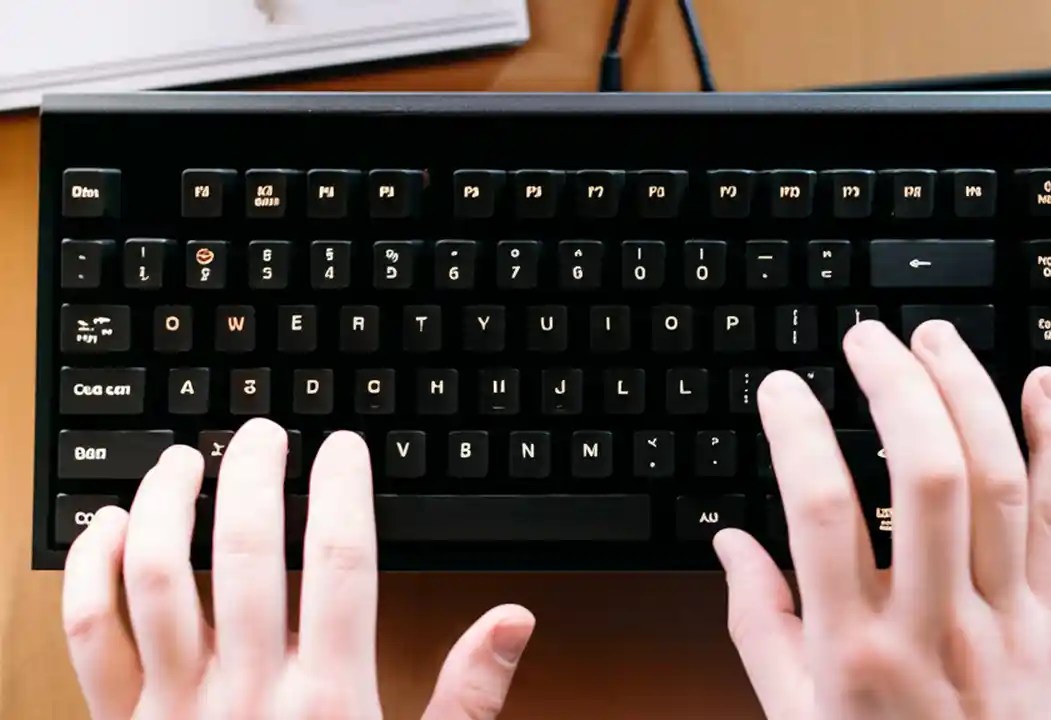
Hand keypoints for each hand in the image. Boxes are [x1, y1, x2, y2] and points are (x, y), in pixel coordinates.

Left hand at [61, 419, 535, 719]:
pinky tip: (109, 529)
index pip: (340, 560)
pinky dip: (90, 572)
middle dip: (252, 472)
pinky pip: (89, 635)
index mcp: (329, 699)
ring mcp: (178, 707)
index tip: (343, 448)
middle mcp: (249, 693)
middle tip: (263, 433)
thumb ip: (468, 695)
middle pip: (245, 549)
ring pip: (159, 575)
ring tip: (184, 461)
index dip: (342, 488)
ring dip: (166, 504)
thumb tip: (514, 620)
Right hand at [715, 320, 1050, 718]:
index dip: (797, 433)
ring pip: (1000, 484)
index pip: (821, 513)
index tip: (781, 390)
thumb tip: (729, 545)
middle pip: (926, 478)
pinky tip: (1042, 384)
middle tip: (866, 339)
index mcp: (854, 649)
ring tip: (934, 339)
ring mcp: (1002, 618)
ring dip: (969, 395)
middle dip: (896, 388)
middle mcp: (934, 626)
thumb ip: (757, 625)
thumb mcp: (794, 716)